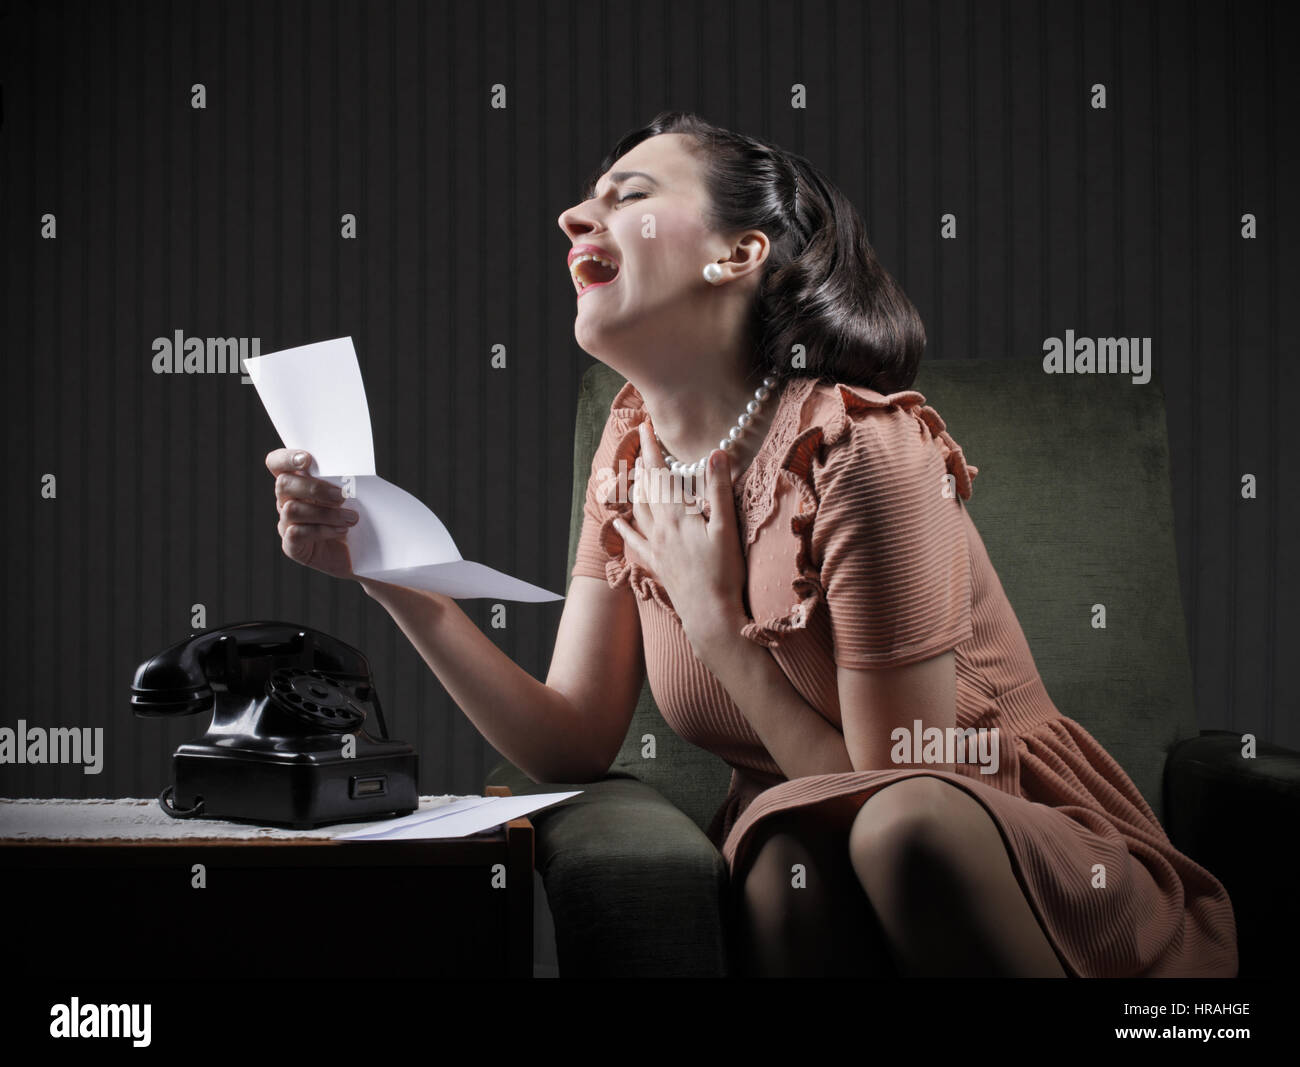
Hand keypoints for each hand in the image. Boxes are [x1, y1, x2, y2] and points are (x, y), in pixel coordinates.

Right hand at [265, 448, 359, 579]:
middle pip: (283, 484)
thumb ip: (340, 481)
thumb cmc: (353, 517)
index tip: (308, 460)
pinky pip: (296, 533)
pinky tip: (341, 531)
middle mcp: (286, 501)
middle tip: (343, 496)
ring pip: (293, 509)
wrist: (360, 554)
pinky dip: (322, 530)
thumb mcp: (349, 496)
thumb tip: (346, 474)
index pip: (277, 463)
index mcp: (297, 482)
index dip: (286, 458)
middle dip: (315, 488)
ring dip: (327, 513)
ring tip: (352, 518)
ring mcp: (286, 524)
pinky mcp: (291, 546)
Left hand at [612, 420, 748, 649]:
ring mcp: (654, 547)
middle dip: (643, 463)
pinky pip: (634, 541)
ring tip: (635, 472)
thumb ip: (718, 490)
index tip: (645, 427)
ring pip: (638, 510)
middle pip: (646, 488)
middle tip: (643, 443)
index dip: (651, 448)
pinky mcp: (655, 564)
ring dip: (636, 488)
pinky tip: (619, 521)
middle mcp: (659, 529)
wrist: (709, 616)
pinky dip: (625, 527)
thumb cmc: (723, 573)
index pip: (660, 473)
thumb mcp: (726, 528)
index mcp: (676, 516)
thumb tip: (716, 452)